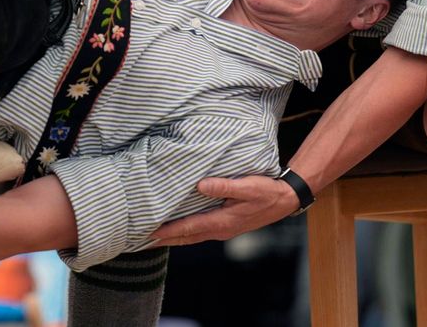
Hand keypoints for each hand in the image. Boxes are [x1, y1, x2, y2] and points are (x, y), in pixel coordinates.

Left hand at [149, 175, 298, 245]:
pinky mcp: (225, 225)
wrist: (284, 200)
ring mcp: (223, 230)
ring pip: (192, 236)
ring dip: (174, 237)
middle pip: (187, 237)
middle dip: (165, 239)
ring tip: (154, 237)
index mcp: (222, 222)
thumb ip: (224, 186)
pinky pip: (200, 232)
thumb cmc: (267, 191)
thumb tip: (200, 186)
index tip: (149, 232)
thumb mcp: (247, 186)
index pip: (189, 227)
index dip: (169, 230)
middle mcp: (220, 229)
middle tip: (142, 240)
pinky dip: (185, 233)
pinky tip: (178, 230)